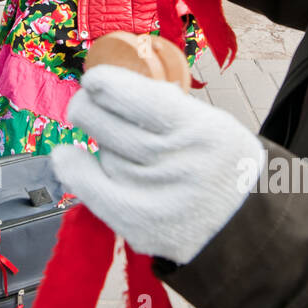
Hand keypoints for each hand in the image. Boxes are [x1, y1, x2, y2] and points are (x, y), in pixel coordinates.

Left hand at [50, 65, 265, 263]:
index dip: (107, 85)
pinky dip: (75, 170)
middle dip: (88, 108)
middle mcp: (178, 164)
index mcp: (202, 131)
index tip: (93, 80)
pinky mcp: (141, 226)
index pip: (141, 101)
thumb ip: (169, 107)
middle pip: (113, 128)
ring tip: (112, 141)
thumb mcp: (213, 125)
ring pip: (107, 156)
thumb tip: (113, 85)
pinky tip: (65, 155)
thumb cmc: (219, 165)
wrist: (242, 227)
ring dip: (100, 143)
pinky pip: (94, 192)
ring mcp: (157, 198)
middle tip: (84, 103)